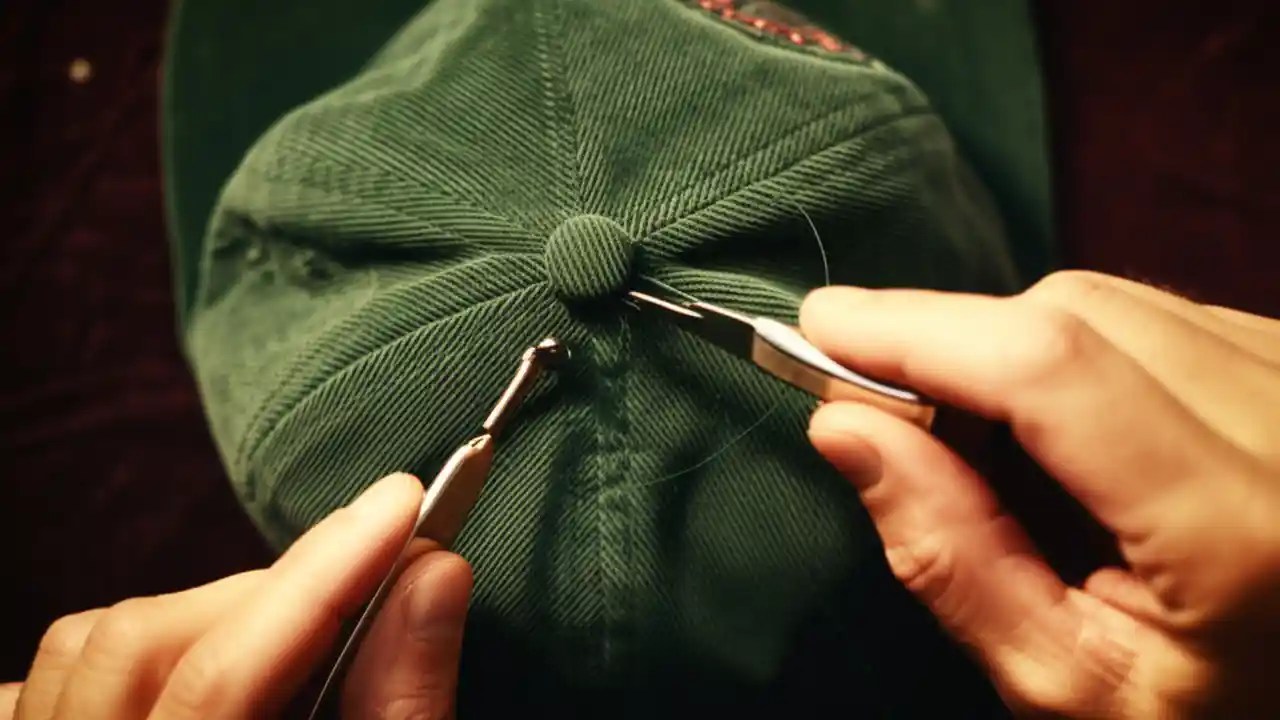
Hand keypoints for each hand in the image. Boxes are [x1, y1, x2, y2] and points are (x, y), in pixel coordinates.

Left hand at [1, 473, 471, 719]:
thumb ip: (399, 707)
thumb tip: (433, 572)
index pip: (221, 683)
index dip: (320, 582)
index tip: (403, 504)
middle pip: (145, 644)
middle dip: (274, 591)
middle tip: (375, 568)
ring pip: (89, 643)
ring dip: (204, 608)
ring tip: (296, 627)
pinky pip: (36, 683)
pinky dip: (115, 649)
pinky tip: (178, 659)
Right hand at [801, 271, 1279, 717]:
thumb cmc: (1210, 707)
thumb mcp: (1068, 680)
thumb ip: (952, 559)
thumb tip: (844, 427)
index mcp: (1235, 524)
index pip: (1050, 368)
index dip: (919, 331)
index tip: (820, 328)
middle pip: (1068, 312)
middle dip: (951, 344)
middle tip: (889, 413)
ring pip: (1104, 297)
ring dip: (1009, 346)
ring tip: (994, 444)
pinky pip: (1149, 308)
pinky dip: (1073, 347)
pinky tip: (1065, 429)